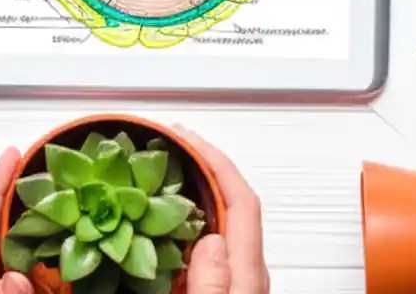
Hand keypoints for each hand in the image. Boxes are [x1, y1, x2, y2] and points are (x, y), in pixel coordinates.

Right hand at [174, 124, 269, 293]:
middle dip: (206, 164)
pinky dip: (191, 214)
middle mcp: (246, 272)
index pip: (242, 201)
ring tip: (168, 166)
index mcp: (247, 274)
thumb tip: (211, 242)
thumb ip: (213, 284)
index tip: (188, 137)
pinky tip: (170, 216)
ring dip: (198, 186)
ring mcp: (237, 279)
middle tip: (173, 140)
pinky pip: (210, 237)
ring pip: (221, 218)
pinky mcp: (223, 288)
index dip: (217, 162)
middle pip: (233, 202)